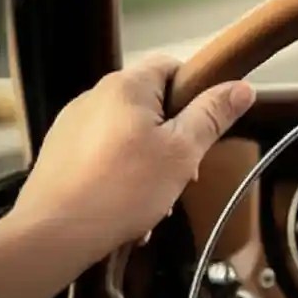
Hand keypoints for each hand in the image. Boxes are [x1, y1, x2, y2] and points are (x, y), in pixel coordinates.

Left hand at [12, 53, 253, 263]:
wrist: (56, 231)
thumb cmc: (123, 189)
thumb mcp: (183, 152)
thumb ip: (212, 116)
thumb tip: (241, 88)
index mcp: (126, 86)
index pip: (172, 65)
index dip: (196, 90)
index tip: (207, 124)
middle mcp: (95, 96)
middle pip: (152, 103)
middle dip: (174, 136)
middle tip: (185, 170)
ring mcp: (74, 124)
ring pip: (130, 132)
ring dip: (151, 159)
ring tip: (156, 196)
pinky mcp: (62, 151)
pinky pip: (106, 153)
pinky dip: (124, 173)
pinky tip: (129, 203)